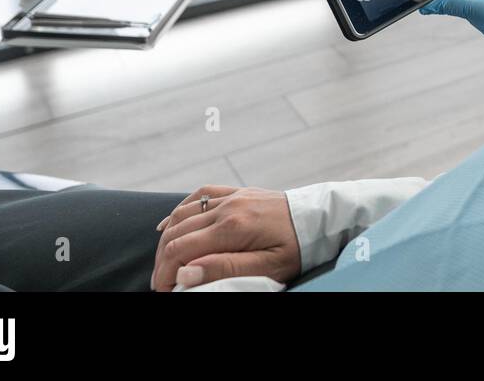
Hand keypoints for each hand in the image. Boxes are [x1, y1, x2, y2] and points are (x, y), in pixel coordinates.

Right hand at [151, 186, 301, 290]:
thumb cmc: (298, 247)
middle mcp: (227, 207)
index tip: (165, 291)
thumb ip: (226, 268)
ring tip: (164, 262)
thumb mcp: (268, 267)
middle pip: (176, 232)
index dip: (165, 273)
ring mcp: (231, 196)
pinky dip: (179, 210)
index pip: (180, 249)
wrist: (321, 218)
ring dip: (167, 238)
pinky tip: (169, 224)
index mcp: (232, 227)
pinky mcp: (237, 191)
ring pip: (183, 213)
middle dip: (162, 260)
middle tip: (162, 283)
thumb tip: (187, 273)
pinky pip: (200, 195)